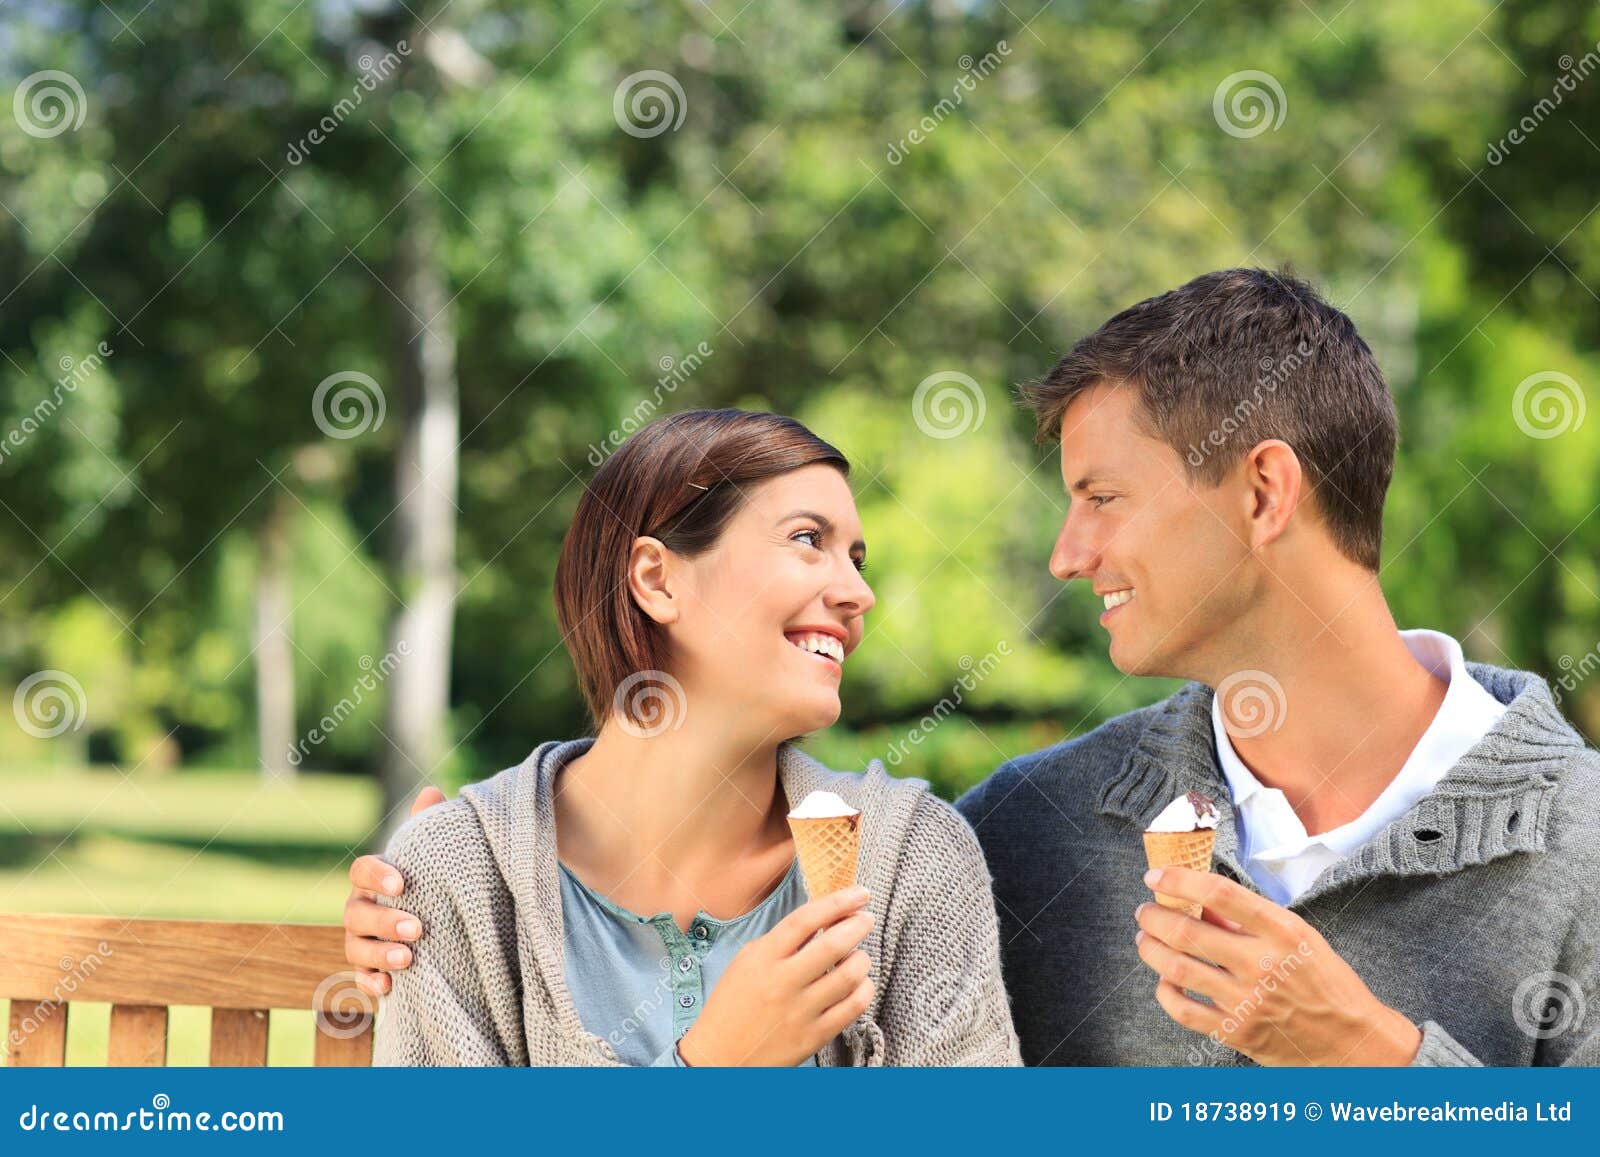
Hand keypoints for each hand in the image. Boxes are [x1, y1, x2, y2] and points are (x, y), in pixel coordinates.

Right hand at [342, 786, 445, 996]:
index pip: (361, 871)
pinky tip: (389, 986)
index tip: (402, 883)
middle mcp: (360, 907)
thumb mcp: (435, 855)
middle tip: (417, 928)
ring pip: (354, 946)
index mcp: (375, 877)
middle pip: (356, 913)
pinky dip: (371, 982)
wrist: (443, 921)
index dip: (376, 876)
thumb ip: (429, 826)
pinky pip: (359, 978)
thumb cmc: (434, 881)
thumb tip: (431, 791)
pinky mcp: (369, 969)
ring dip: (378, 953)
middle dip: (385, 920)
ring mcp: (360, 939)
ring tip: (408, 958)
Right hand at [677, 886, 875, 1066]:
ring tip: (860, 955)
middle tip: (866, 919)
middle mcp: (783, 982)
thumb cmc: (732, 1005)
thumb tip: (825, 919)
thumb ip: (782, 941)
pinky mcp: (813, 1037)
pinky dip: (864, 990)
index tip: (860, 894)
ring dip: (862, 958)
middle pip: (834, 944)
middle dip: (858, 925)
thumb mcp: (747, 962)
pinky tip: (860, 983)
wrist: (718, 1058)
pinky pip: (853, 1008)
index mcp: (763, 957)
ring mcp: (800, 1011)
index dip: (838, 901)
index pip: (806, 919)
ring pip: (849, 975)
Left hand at [1134, 867, 1421, 1065]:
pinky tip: (1164, 979)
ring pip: (1177, 968)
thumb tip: (1198, 902)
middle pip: (1186, 931)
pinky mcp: (1237, 1033)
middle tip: (1144, 910)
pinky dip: (1165, 991)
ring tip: (1145, 939)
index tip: (1155, 876)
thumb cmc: (1325, 982)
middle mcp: (1262, 964)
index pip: (1220, 893)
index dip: (1179, 879)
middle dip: (1153, 916)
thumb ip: (1247, 920)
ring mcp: (1247, 1001)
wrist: (1353, 1042)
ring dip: (1150, 949)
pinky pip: (1184, 1010)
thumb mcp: (1297, 936)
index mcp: (1282, 931)